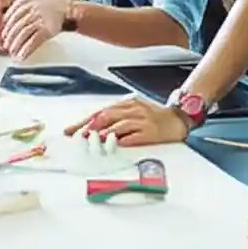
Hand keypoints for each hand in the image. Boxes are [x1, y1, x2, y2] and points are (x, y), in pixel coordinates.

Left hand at [0, 0, 68, 59]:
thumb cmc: (47, 8)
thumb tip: (4, 29)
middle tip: (5, 47)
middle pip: (15, 26)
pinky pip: (33, 41)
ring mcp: (40, 18)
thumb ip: (18, 12)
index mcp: (24, 1)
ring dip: (16, 46)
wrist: (67, 9)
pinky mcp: (47, 29)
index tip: (1, 38)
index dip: (4, 29)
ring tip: (13, 53)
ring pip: (23, 34)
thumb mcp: (31, 3)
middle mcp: (31, 8)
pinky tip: (22, 56)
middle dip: (8, 39)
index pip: (9, 17)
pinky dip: (26, 50)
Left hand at [64, 95, 189, 146]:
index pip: (100, 112)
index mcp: (126, 104)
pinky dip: (123, 139)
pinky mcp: (151, 131)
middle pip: (106, 116)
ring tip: (92, 140)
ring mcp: (142, 120)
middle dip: (89, 126)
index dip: (83, 121)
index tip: (70, 130)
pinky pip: (135, 135)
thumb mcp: (133, 112)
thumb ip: (115, 118)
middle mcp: (133, 109)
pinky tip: (114, 144)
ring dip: (104, 132)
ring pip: (119, 124)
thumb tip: (92, 128)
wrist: (177, 119)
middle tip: (77, 136)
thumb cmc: (153, 117)